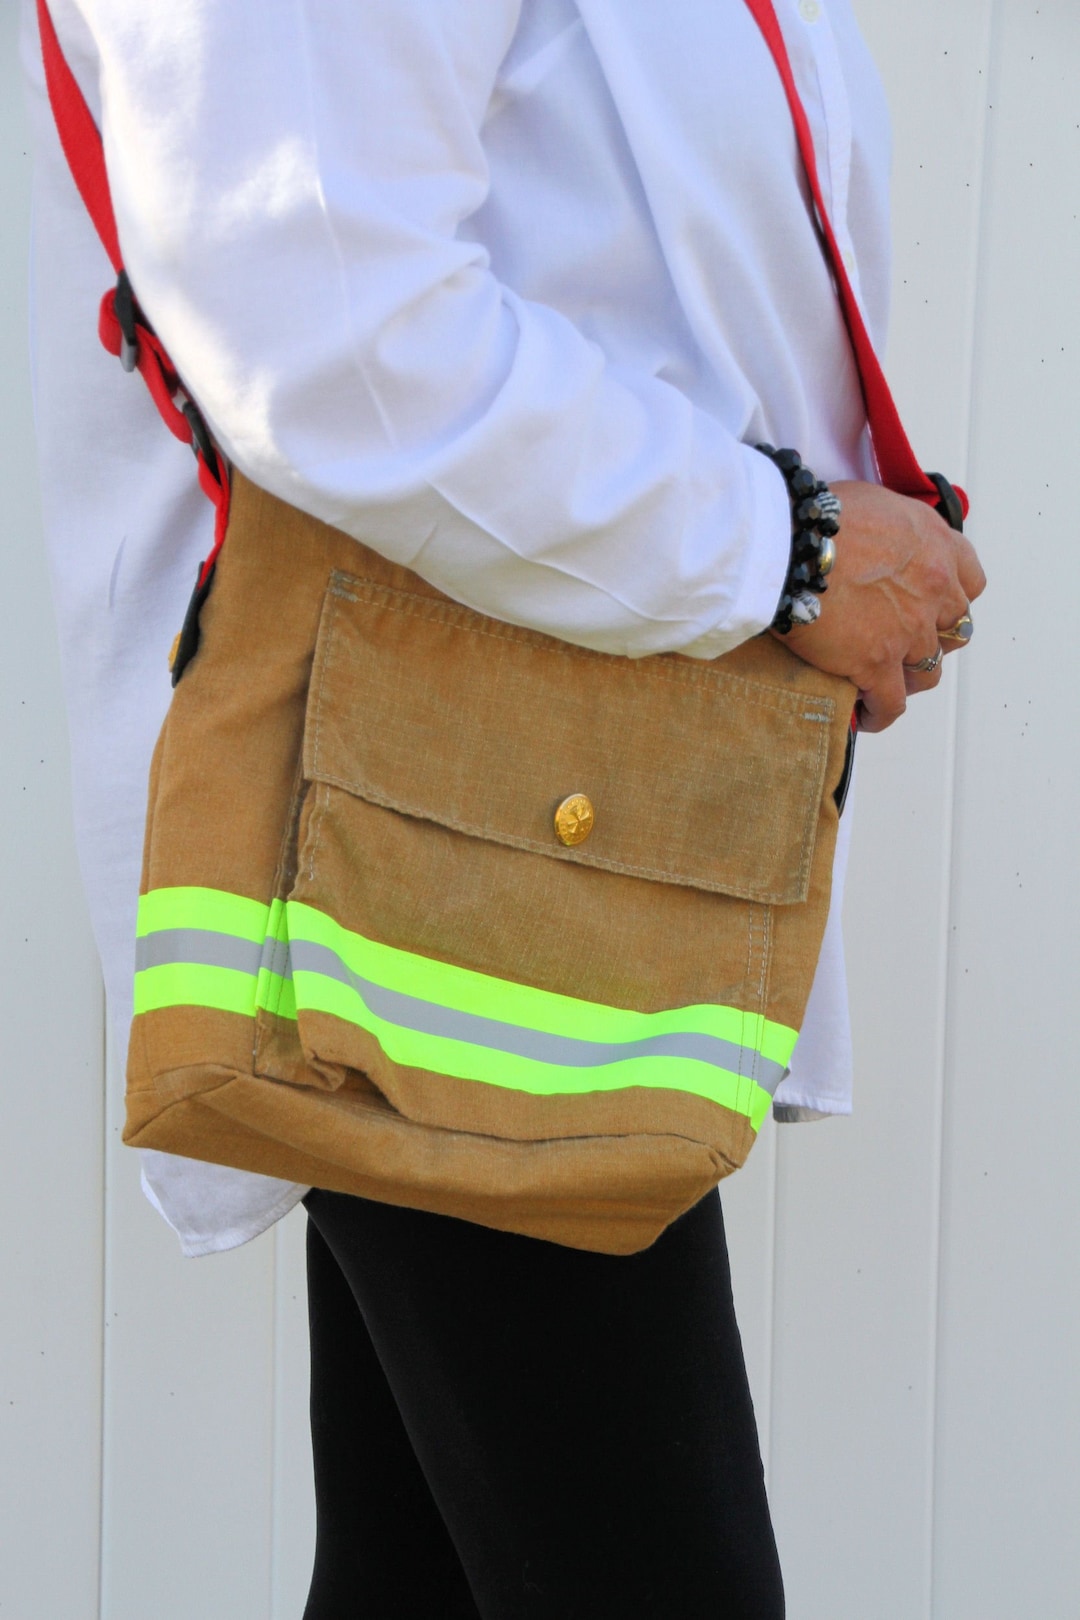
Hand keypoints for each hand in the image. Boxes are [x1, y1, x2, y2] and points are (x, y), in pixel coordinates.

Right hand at [777, 480, 986, 732]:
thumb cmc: (819, 518)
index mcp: (935, 545)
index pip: (970, 581)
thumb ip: (889, 527)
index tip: (934, 606)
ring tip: (885, 683)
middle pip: (954, 630)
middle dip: (933, 639)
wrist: (792, 544)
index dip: (951, 599)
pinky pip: (891, 703)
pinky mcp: (878, 663)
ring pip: (927, 671)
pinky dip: (881, 713)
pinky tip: (867, 716)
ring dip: (909, 678)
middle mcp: (934, 588)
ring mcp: (910, 630)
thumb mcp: (872, 502)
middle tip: (906, 645)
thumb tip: (873, 539)